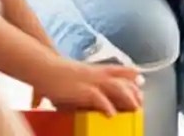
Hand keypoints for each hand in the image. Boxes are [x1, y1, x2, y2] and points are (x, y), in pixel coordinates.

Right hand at [29, 58, 143, 116]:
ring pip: (116, 88)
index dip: (131, 75)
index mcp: (94, 69)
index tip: (141, 79)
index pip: (118, 70)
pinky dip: (106, 106)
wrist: (42, 67)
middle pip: (121, 80)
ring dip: (128, 98)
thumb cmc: (54, 73)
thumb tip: (83, 96)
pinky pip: (98, 98)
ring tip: (135, 109)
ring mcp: (90, 81)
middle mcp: (96, 74)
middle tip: (140, 101)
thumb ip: (80, 84)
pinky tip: (112, 114)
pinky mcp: (82, 90)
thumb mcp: (72, 76)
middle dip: (134, 91)